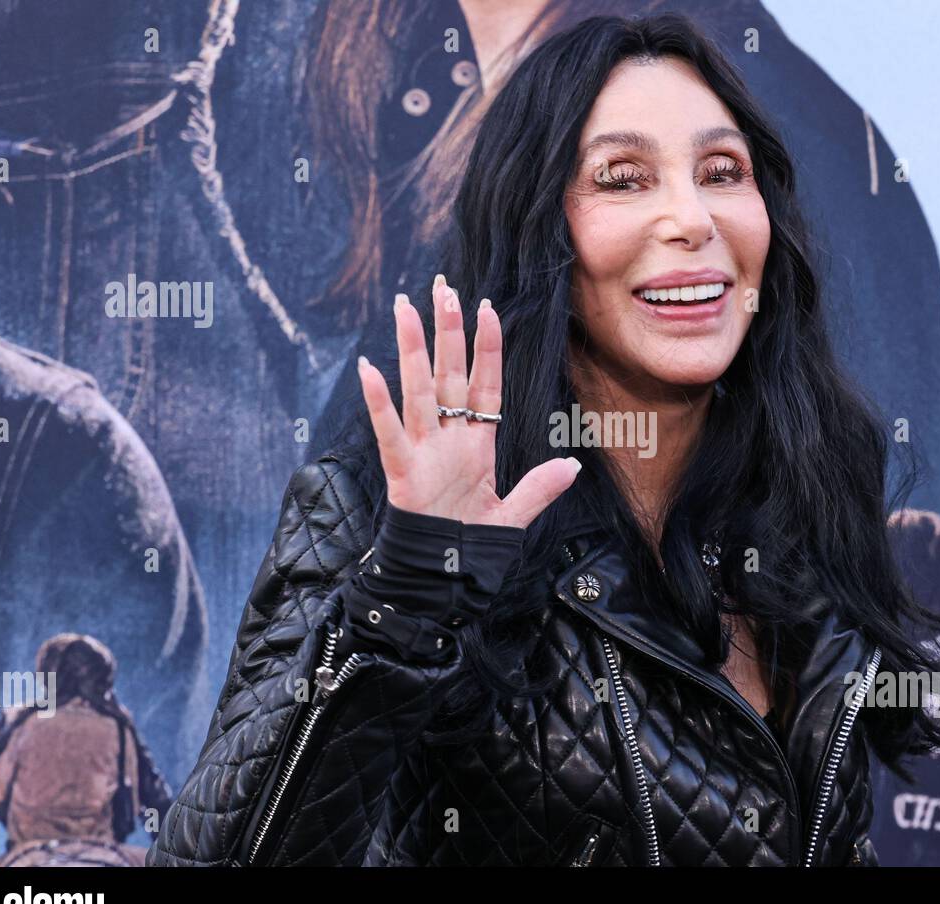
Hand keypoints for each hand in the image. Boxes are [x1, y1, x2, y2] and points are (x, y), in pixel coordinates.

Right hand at [356, 274, 579, 527]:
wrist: (439, 581)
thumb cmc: (469, 547)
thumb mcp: (511, 518)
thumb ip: (538, 490)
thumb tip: (571, 465)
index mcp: (475, 444)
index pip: (484, 385)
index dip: (486, 348)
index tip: (489, 309)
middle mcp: (448, 439)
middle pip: (448, 374)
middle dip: (446, 331)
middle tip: (442, 287)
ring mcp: (423, 451)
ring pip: (417, 390)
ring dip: (411, 349)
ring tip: (405, 307)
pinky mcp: (402, 471)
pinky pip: (389, 431)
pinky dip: (378, 402)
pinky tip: (368, 368)